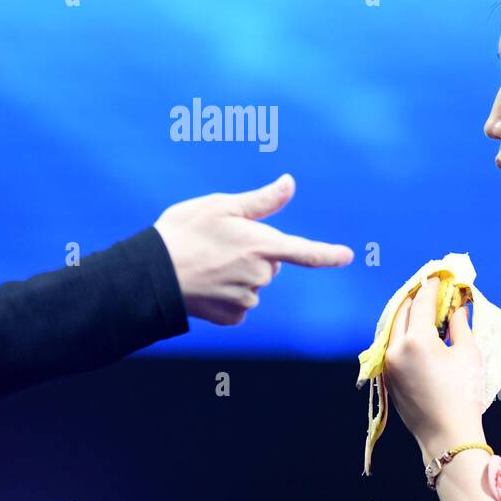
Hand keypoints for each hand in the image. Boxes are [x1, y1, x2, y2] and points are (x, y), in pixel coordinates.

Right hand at [154, 173, 352, 324]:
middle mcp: (260, 276)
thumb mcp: (221, 206)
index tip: (348, 256)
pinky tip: (206, 285)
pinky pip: (239, 303)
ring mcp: (247, 299)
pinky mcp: (232, 317)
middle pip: (269, 263)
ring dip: (237, 274)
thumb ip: (261, 201)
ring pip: (253, 283)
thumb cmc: (184, 232)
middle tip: (218, 244)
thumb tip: (290, 183)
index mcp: (262, 246)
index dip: (328, 254)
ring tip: (206, 264)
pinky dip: (226, 294)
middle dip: (251, 254)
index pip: (305, 252)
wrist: (152, 275)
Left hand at [383, 276, 487, 459]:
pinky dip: (402, 332)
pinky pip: (392, 344)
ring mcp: (388, 363)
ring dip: (407, 314)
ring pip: (393, 327)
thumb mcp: (468, 354)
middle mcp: (395, 348)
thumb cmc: (463, 395)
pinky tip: (416, 331)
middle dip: (417, 298)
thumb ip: (459, 325)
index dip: (432, 287)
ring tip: (424, 307)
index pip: (421, 303)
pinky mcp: (388, 376)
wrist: (448, 437)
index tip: (440, 276)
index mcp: (415, 340)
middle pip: (403, 312)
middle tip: (432, 289)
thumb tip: (457, 307)